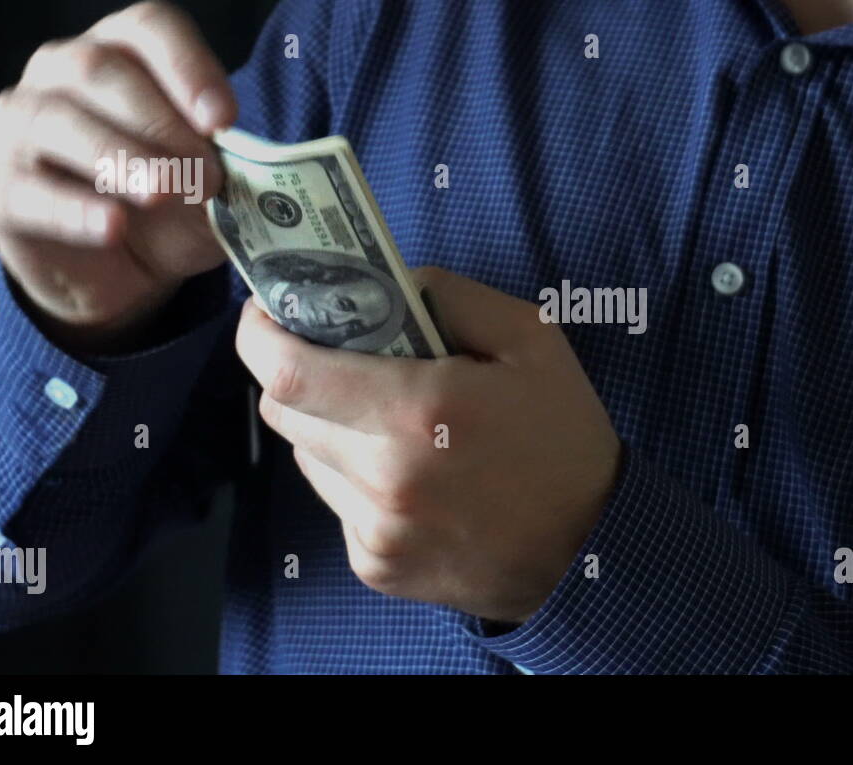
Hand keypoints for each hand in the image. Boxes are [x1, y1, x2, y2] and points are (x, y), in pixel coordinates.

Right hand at [0, 0, 235, 351]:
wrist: (115, 270)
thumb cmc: (169, 210)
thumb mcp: (210, 190)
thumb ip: (227, 173)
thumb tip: (247, 176)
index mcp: (121, 53)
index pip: (150, 28)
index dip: (189, 67)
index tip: (223, 120)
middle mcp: (60, 72)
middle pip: (101, 70)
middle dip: (161, 123)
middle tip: (207, 176)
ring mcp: (20, 125)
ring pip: (59, 121)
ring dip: (120, 157)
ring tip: (164, 192)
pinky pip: (28, 190)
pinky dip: (75, 209)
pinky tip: (114, 226)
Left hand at [235, 266, 621, 623]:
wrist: (593, 549)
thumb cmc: (564, 436)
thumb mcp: (530, 338)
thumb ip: (448, 294)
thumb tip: (378, 285)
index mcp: (418, 410)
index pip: (289, 372)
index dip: (260, 335)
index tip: (267, 312)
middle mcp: (384, 477)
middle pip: (284, 413)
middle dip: (296, 374)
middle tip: (334, 357)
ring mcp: (376, 530)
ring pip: (307, 458)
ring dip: (330, 426)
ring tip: (389, 420)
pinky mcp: (376, 567)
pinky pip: (337, 503)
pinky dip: (357, 477)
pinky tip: (411, 474)